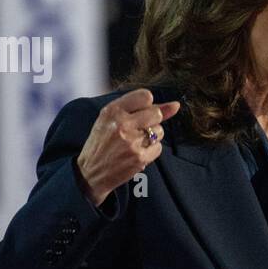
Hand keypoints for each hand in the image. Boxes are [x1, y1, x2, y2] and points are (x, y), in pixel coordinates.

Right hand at [75, 88, 180, 206]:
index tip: (139, 113)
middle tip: (138, 130)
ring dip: (152, 137)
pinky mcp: (139, 157)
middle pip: (156, 114)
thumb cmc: (103, 143)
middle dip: (152, 121)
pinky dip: (151, 151)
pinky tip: (137, 153)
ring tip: (134, 142)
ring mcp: (131, 141)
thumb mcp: (112, 120)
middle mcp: (122, 124)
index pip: (145, 96)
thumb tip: (176, 105)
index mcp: (112, 111)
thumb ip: (142, 108)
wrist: (91, 172)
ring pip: (160, 131)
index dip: (147, 105)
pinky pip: (158, 148)